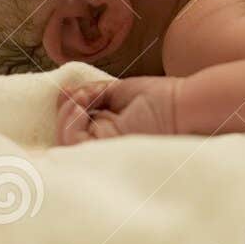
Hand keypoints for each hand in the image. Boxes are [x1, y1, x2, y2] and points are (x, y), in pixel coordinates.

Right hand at [56, 78, 179, 144]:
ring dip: (67, 115)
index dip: (69, 109)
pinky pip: (72, 143)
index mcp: (107, 131)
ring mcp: (103, 151)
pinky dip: (70, 123)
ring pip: (65, 143)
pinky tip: (81, 107)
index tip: (81, 91)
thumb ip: (90, 94)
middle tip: (83, 94)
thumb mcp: (117, 92)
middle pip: (66, 137)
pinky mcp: (104, 152)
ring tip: (83, 98)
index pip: (75, 128)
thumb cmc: (160, 98)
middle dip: (66, 111)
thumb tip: (62, 91)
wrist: (182, 105)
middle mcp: (103, 145)